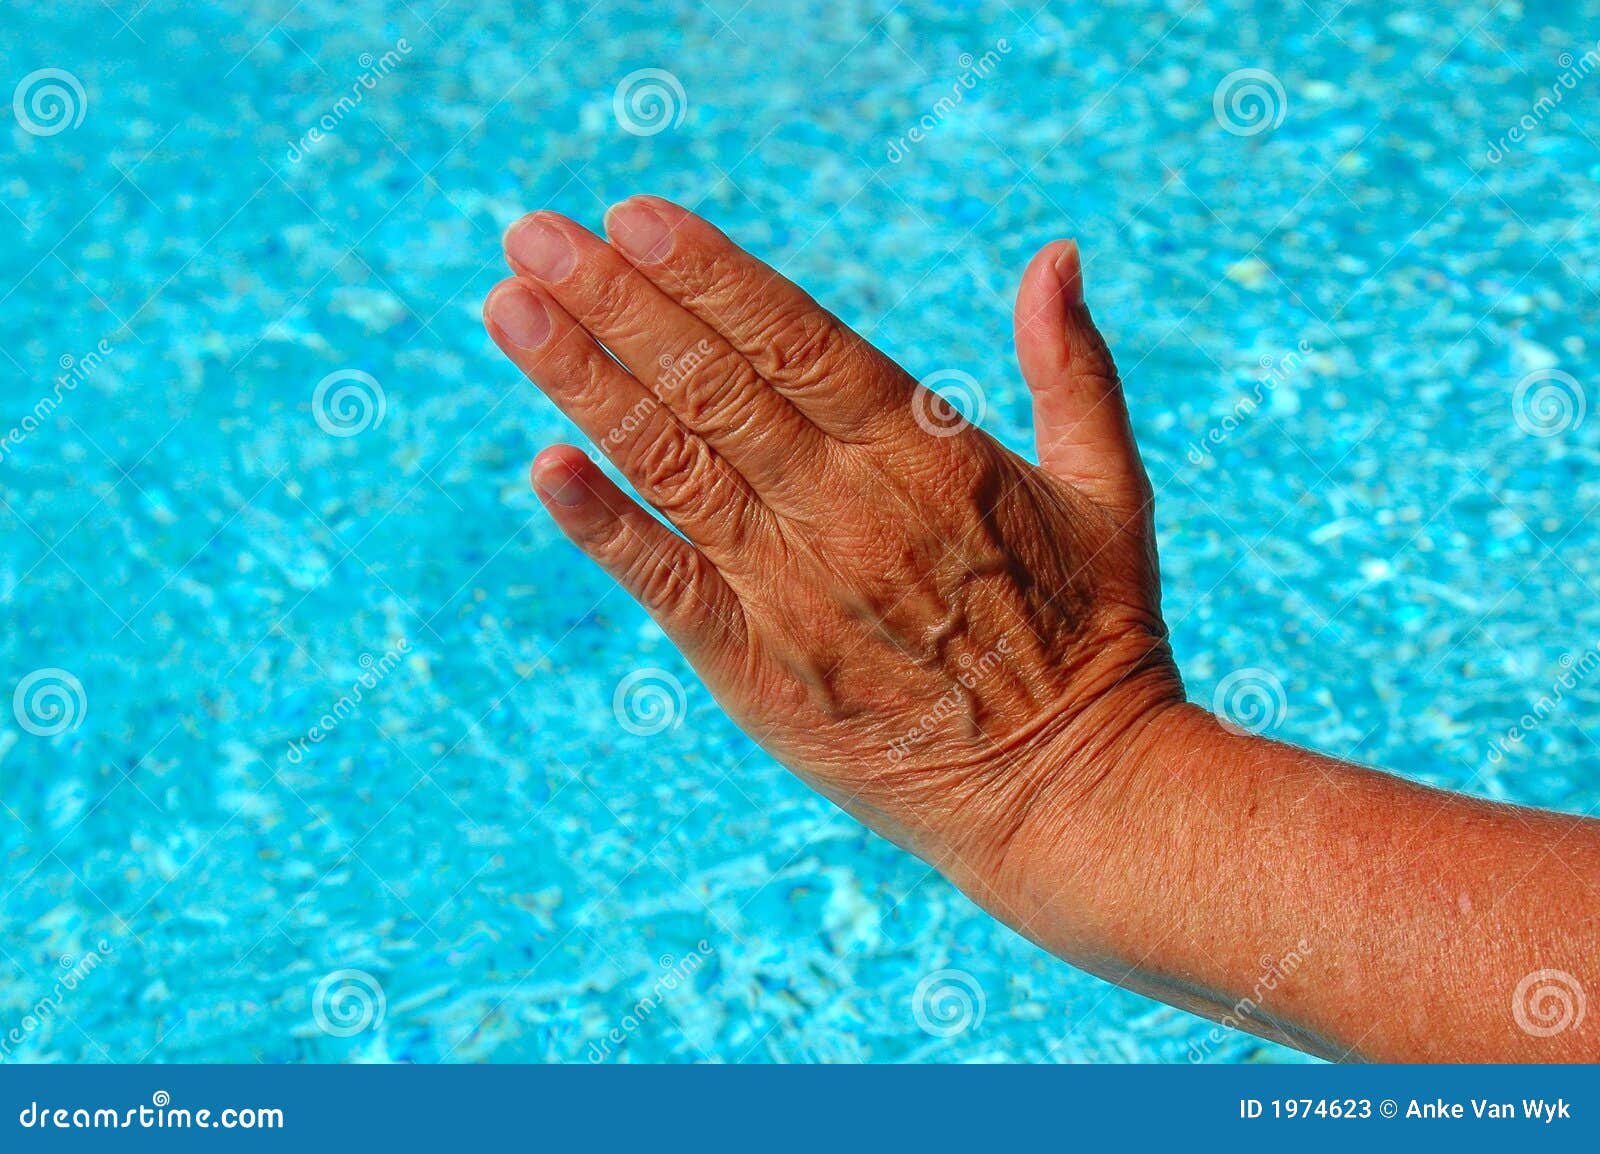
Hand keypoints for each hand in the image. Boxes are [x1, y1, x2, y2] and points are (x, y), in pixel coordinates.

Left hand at [482, 197, 1182, 905]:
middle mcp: (849, 510)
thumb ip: (1072, 367)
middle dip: (616, 301)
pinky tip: (544, 464)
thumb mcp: (1109, 488)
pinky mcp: (757, 670)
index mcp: (931, 453)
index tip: (633, 217)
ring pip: (672, 465)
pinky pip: (665, 585)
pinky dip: (602, 524)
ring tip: (511, 308)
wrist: (1069, 793)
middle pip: (713, 385)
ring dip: (583, 383)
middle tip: (532, 235)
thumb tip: (1056, 254)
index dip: (709, 275)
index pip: (796, 340)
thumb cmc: (1095, 634)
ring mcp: (794, 591)